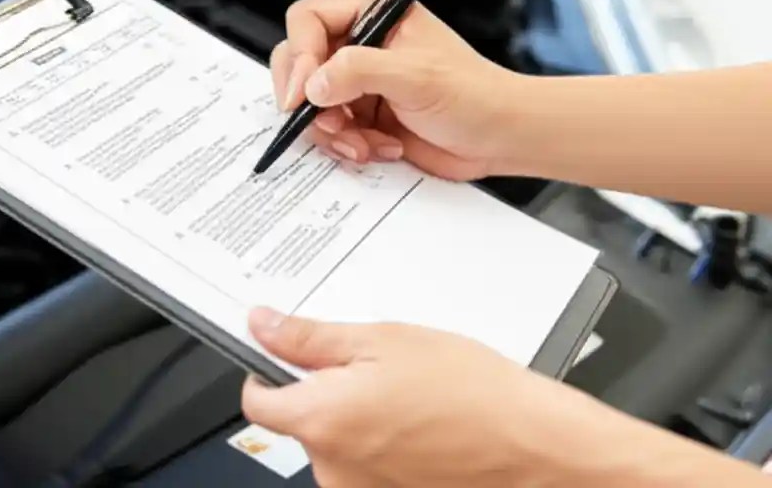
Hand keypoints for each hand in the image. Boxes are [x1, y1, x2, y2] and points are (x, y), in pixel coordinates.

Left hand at [240, 308, 766, 487]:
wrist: (537, 447)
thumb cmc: (473, 394)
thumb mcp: (384, 340)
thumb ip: (310, 337)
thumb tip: (263, 325)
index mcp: (321, 419)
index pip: (258, 402)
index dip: (267, 374)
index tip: (285, 359)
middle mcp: (332, 467)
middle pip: (304, 423)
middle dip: (329, 394)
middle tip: (376, 370)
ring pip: (339, 447)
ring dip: (359, 423)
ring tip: (411, 400)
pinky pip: (369, 470)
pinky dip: (385, 449)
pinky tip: (423, 428)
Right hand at [270, 0, 521, 180]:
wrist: (500, 138)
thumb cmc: (476, 95)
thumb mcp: (417, 76)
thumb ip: (359, 71)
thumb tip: (313, 84)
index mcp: (374, 10)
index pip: (308, 20)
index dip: (301, 57)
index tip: (304, 94)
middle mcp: (360, 41)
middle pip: (299, 62)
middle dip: (310, 101)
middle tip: (328, 123)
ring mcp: (358, 80)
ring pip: (309, 103)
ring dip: (332, 131)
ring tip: (364, 143)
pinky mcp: (360, 113)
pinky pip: (328, 130)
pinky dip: (347, 145)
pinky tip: (379, 147)